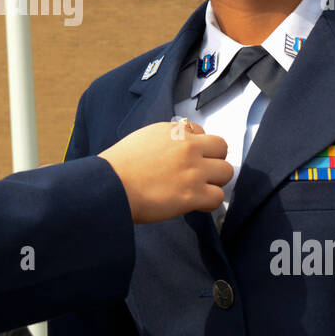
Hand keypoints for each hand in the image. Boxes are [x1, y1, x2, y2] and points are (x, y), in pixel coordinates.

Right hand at [98, 119, 231, 223]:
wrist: (109, 186)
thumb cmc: (116, 168)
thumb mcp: (141, 140)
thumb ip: (163, 142)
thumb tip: (172, 153)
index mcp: (173, 131)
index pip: (202, 132)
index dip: (199, 147)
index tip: (190, 158)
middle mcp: (187, 146)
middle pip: (222, 148)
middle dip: (213, 161)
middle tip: (200, 174)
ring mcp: (193, 170)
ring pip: (226, 172)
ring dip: (214, 182)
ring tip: (198, 190)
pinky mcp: (193, 193)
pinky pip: (218, 197)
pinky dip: (209, 203)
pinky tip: (195, 205)